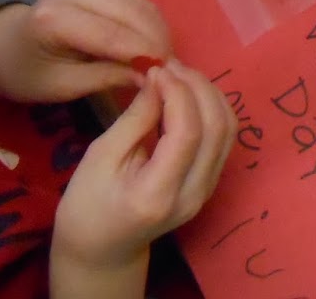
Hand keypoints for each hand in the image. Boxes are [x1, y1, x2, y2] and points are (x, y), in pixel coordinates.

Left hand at [0, 0, 171, 102]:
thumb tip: (150, 78)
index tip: (168, 75)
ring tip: (166, 59)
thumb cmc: (27, 73)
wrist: (3, 45)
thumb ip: (105, 78)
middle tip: (173, 70)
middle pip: (131, 13)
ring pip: (138, 3)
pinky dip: (150, 21)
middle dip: (157, 41)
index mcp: (54, 18)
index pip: (111, 35)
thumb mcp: (60, 87)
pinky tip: (154, 43)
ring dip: (158, 30)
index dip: (144, 54)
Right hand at [53, 63, 233, 288]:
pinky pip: (224, 137)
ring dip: (209, 93)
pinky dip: (212, 108)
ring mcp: (208, 190)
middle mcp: (194, 193)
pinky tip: (188, 93)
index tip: (156, 68)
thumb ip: (135, 118)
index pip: (187, 132)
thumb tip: (160, 78)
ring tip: (178, 74)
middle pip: (217, 127)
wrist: (101, 250)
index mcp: (158, 193)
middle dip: (197, 86)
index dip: (178, 92)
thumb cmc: (87, 205)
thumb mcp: (100, 158)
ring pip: (228, 129)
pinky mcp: (211, 183)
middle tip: (169, 65)